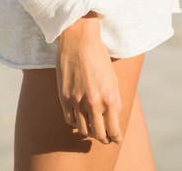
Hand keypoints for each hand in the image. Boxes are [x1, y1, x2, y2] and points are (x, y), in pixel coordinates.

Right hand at [56, 13, 122, 145]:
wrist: (79, 41)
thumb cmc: (99, 57)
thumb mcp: (113, 79)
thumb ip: (114, 100)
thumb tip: (113, 117)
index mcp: (110, 98)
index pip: (114, 131)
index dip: (116, 138)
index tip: (116, 140)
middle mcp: (94, 103)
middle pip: (99, 135)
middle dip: (104, 139)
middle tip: (105, 138)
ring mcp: (78, 102)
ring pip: (84, 131)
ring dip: (89, 132)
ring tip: (91, 128)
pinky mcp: (65, 98)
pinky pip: (70, 121)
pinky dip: (75, 122)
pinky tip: (79, 118)